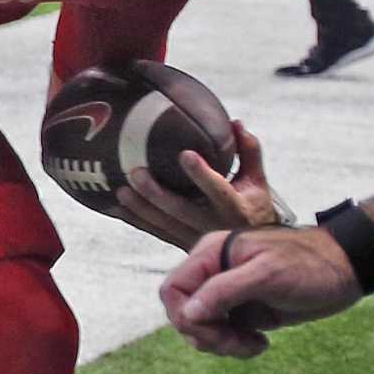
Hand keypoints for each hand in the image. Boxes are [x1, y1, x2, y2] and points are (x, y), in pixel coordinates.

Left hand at [113, 120, 282, 249]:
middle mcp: (213, 225)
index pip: (218, 189)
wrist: (250, 250)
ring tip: (120, 192)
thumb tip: (235, 123)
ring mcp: (196, 237)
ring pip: (164, 224)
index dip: (201, 174)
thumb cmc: (253, 207)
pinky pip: (156, 232)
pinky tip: (117, 209)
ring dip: (140, 209)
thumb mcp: (257, 181)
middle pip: (181, 210)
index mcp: (234, 207)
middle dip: (156, 194)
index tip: (186, 155)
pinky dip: (135, 221)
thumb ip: (249, 152)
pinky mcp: (182, 244)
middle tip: (136, 173)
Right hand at [159, 224, 361, 358]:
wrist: (346, 271)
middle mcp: (214, 273)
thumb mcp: (267, 275)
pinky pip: (222, 334)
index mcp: (212, 255)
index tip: (213, 331)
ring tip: (253, 345)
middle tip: (237, 343)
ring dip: (221, 344)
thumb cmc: (309, 265)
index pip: (174, 290)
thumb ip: (224, 291)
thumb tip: (188, 313)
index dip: (184, 316)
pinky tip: (260, 344)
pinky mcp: (243, 310)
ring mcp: (227, 293)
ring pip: (201, 328)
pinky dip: (234, 346)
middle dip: (206, 335)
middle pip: (183, 312)